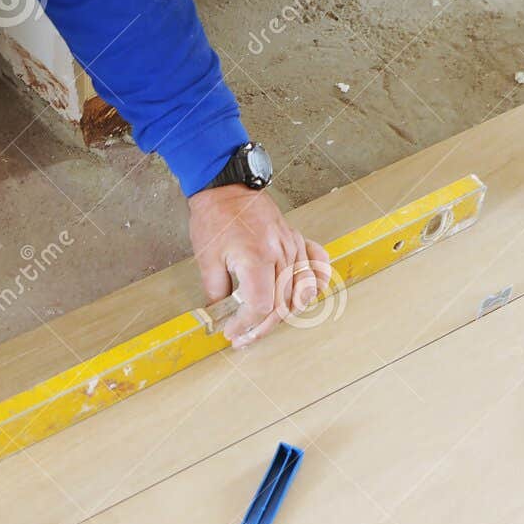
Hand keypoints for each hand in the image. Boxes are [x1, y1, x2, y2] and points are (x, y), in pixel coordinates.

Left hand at [188, 184, 329, 345]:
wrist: (226, 187)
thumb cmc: (215, 217)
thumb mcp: (206, 258)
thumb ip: (216, 292)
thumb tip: (219, 317)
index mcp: (256, 257)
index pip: (260, 305)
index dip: (246, 324)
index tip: (233, 332)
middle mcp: (281, 252)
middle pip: (283, 304)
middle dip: (263, 327)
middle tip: (245, 337)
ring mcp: (293, 246)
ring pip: (301, 292)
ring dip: (285, 314)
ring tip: (266, 323)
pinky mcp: (297, 240)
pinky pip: (316, 267)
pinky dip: (313, 285)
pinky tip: (301, 297)